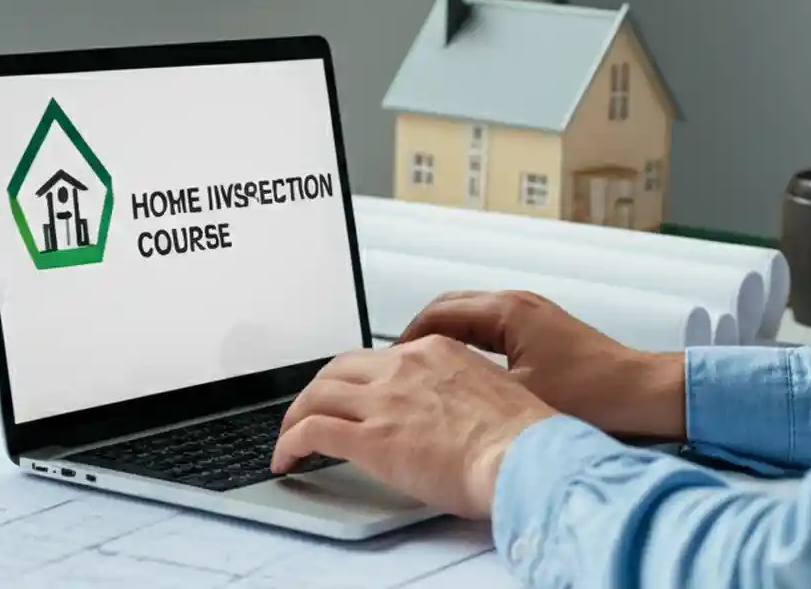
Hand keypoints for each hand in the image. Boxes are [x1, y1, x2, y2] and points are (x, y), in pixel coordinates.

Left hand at [271, 336, 556, 518]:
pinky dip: (289, 443)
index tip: (354, 394)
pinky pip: (311, 431)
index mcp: (437, 352)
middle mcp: (405, 367)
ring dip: (295, 416)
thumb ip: (463, 392)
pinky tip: (286, 458)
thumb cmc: (523, 439)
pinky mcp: (368, 437)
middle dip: (319, 389)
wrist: (525, 458)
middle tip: (310, 410)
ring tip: (288, 437)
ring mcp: (384, 400)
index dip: (359, 377)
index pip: (381, 357)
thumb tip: (454, 413)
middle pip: (339, 368)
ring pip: (317, 395)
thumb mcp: (493, 394)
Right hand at [399, 291, 685, 440]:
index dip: (406, 341)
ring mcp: (532, 315)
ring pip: (470, 317)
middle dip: (419, 335)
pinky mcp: (543, 331)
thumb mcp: (520, 399)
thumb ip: (470, 393)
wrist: (646, 396)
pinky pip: (490, 329)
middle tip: (396, 366)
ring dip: (443, 339)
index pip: (436, 314)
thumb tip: (430, 399)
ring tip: (421, 371)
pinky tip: (463, 375)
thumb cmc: (596, 395)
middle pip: (449, 308)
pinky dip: (468, 345)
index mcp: (507, 312)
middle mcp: (518, 304)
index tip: (387, 364)